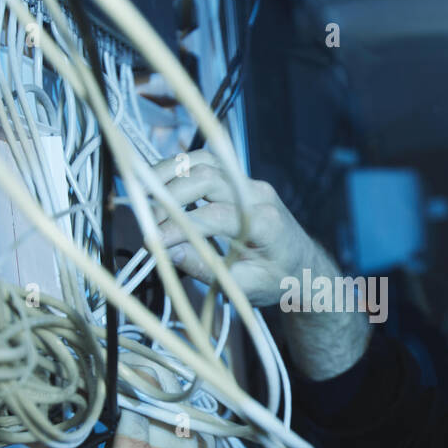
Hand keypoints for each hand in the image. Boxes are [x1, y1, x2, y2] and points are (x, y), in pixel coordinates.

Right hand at [151, 150, 318, 305]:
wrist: (304, 267)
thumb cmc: (277, 280)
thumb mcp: (244, 287)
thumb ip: (206, 269)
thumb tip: (167, 252)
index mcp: (266, 224)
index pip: (214, 216)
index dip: (179, 226)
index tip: (151, 240)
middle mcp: (258, 194)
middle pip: (206, 177)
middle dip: (169, 196)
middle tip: (146, 222)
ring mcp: (250, 182)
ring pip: (204, 161)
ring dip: (170, 173)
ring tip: (143, 193)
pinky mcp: (239, 179)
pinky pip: (206, 162)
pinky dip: (179, 168)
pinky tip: (160, 183)